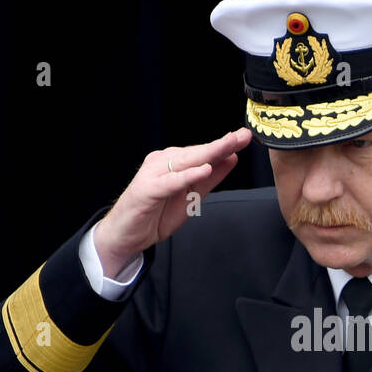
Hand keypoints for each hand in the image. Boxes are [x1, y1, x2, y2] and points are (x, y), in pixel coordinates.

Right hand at [94, 129, 251, 275]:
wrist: (126, 236)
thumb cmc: (155, 215)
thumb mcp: (192, 197)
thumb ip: (210, 179)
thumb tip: (231, 158)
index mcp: (173, 163)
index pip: (203, 153)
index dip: (225, 145)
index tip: (245, 137)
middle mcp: (163, 163)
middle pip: (197, 153)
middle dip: (222, 144)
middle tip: (243, 136)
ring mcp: (154, 174)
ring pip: (186, 162)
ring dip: (209, 153)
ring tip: (230, 145)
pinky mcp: (147, 190)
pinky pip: (171, 182)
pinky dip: (187, 176)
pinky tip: (204, 170)